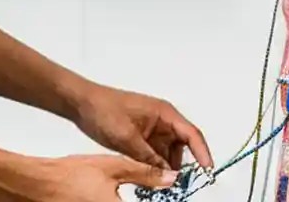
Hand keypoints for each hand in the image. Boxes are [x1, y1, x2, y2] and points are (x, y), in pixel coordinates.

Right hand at [0, 154, 177, 201]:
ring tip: (143, 191)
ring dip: (138, 199)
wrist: (37, 186)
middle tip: (156, 190)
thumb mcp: (112, 167)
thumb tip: (169, 178)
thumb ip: (144, 173)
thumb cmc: (69, 177)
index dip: (166, 199)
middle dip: (151, 198)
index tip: (177, 195)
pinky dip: (120, 201)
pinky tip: (119, 195)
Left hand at [71, 84, 213, 171]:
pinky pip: (154, 154)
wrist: (80, 103)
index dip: (202, 152)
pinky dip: (154, 165)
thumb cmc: (103, 109)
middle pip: (181, 146)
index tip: (208, 169)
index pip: (191, 134)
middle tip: (177, 184)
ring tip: (160, 183)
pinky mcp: (140, 136)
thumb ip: (149, 158)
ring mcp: (150, 129)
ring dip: (165, 167)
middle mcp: (161, 120)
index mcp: (164, 113)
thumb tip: (168, 175)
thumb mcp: (128, 138)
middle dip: (180, 165)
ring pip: (167, 153)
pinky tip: (148, 177)